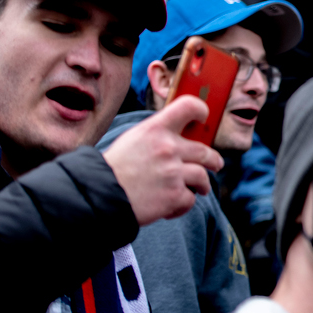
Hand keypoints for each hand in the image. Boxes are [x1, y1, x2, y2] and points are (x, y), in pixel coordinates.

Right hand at [102, 96, 224, 225]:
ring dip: (203, 184)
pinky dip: (182, 204)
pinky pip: (190, 199)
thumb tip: (180, 138)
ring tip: (201, 189)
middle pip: (205, 151)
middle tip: (215, 164)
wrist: (96, 196)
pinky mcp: (174, 196)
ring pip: (202, 177)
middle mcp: (167, 148)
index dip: (199, 110)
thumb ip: (156, 137)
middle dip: (213, 160)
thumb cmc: (113, 169)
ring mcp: (173, 172)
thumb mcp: (132, 140)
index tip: (203, 118)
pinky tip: (171, 206)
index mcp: (155, 129)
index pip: (188, 107)